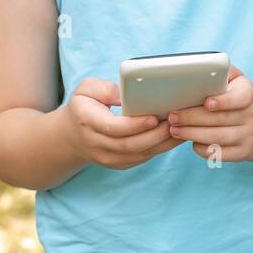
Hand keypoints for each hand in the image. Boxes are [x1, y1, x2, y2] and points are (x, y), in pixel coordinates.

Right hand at [64, 77, 181, 169]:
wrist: (72, 136)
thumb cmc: (83, 107)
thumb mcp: (86, 90)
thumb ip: (105, 89)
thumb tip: (124, 93)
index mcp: (88, 122)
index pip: (114, 128)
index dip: (136, 125)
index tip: (154, 117)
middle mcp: (97, 144)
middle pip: (130, 145)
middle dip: (155, 135)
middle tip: (175, 122)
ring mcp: (108, 157)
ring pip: (139, 154)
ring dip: (162, 143)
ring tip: (180, 128)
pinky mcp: (120, 163)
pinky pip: (143, 158)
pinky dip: (160, 148)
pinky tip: (174, 136)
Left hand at [167, 65, 252, 163]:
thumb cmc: (233, 98)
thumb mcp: (232, 81)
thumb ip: (218, 72)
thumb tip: (195, 68)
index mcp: (248, 94)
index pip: (241, 97)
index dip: (224, 101)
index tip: (206, 102)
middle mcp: (252, 116)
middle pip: (221, 119)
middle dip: (193, 118)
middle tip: (173, 116)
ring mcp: (248, 136)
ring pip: (218, 137)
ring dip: (192, 134)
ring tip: (174, 129)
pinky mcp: (242, 153)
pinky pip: (218, 154)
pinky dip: (201, 148)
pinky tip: (189, 141)